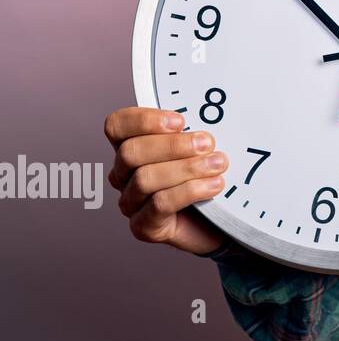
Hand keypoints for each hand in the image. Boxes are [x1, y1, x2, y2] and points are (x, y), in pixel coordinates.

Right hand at [104, 106, 229, 255]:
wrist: (220, 222)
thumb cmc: (207, 177)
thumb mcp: (201, 149)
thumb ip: (194, 132)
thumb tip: (211, 113)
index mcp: (132, 148)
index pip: (117, 126)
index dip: (143, 120)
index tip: (180, 121)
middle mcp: (124, 175)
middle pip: (130, 152)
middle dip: (173, 145)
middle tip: (207, 143)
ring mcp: (131, 203)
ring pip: (145, 179)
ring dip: (187, 168)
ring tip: (218, 164)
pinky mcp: (144, 227)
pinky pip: (160, 204)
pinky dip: (190, 191)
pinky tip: (214, 185)